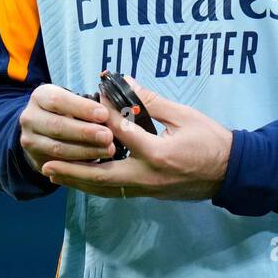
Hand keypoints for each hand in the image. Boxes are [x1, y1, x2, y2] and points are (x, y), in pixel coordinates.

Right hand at [18, 84, 117, 173]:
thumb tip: (112, 107)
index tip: (104, 114)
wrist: (42, 129)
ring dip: (85, 151)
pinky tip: (96, 164)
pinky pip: (58, 165)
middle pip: (57, 126)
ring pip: (58, 148)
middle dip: (85, 132)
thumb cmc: (65, 110)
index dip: (82, 108)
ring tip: (108, 150)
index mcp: (40, 96)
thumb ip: (88, 103)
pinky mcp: (36, 160)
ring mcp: (30, 141)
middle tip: (108, 136)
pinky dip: (79, 164)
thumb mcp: (72, 99)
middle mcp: (30, 118)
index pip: (58, 100)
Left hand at [42, 76, 233, 201]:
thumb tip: (123, 83)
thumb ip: (150, 101)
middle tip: (46, 161)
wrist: (231, 172)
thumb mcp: (184, 115)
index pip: (119, 133)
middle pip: (101, 175)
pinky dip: (96, 186)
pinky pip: (116, 192)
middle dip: (72, 169)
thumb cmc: (211, 140)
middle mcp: (148, 176)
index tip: (88, 99)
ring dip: (78, 181)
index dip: (101, 114)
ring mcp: (148, 189)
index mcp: (157, 153)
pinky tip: (81, 179)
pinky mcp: (149, 195)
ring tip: (53, 172)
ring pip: (105, 189)